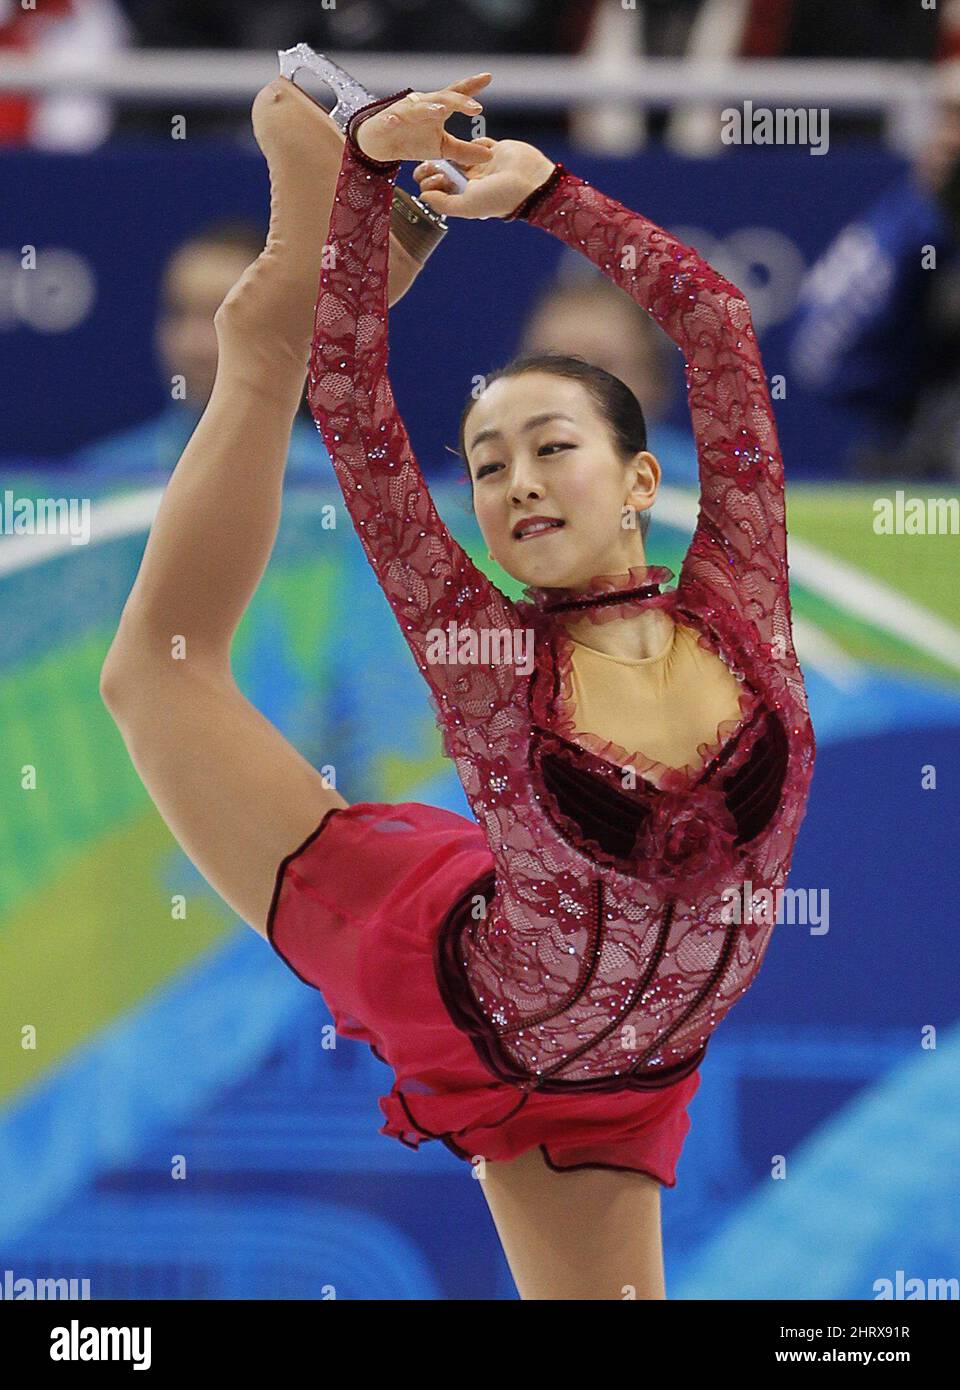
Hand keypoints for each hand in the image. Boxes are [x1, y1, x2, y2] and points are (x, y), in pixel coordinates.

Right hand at [355, 73, 494, 166]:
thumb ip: (464, 150)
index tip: (488, 77)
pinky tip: (395, 120)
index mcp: (437, 108)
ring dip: (430, 108)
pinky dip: (393, 119)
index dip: (471, 86)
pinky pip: (391, 119)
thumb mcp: (442, 148)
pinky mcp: (387, 121)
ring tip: (441, 110)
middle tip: (476, 107)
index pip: (456, 94)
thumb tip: (490, 154)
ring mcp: (405, 111)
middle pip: (443, 98)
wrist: (381, 143)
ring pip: (419, 107)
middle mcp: (423, 104)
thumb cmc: (412, 140)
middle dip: (459, 100)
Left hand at [412, 138, 556, 219]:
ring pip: (458, 155)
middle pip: (445, 171)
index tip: (433, 177)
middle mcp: (471, 182)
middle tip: (432, 161)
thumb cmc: (500, 198)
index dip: (430, 183)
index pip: (439, 189)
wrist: (531, 181)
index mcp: (464, 197)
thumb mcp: (467, 206)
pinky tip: (465, 141)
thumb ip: (444, 203)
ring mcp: (482, 166)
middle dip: (435, 166)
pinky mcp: (493, 150)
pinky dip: (472, 142)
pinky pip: (478, 143)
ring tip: (441, 148)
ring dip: (449, 152)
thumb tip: (423, 197)